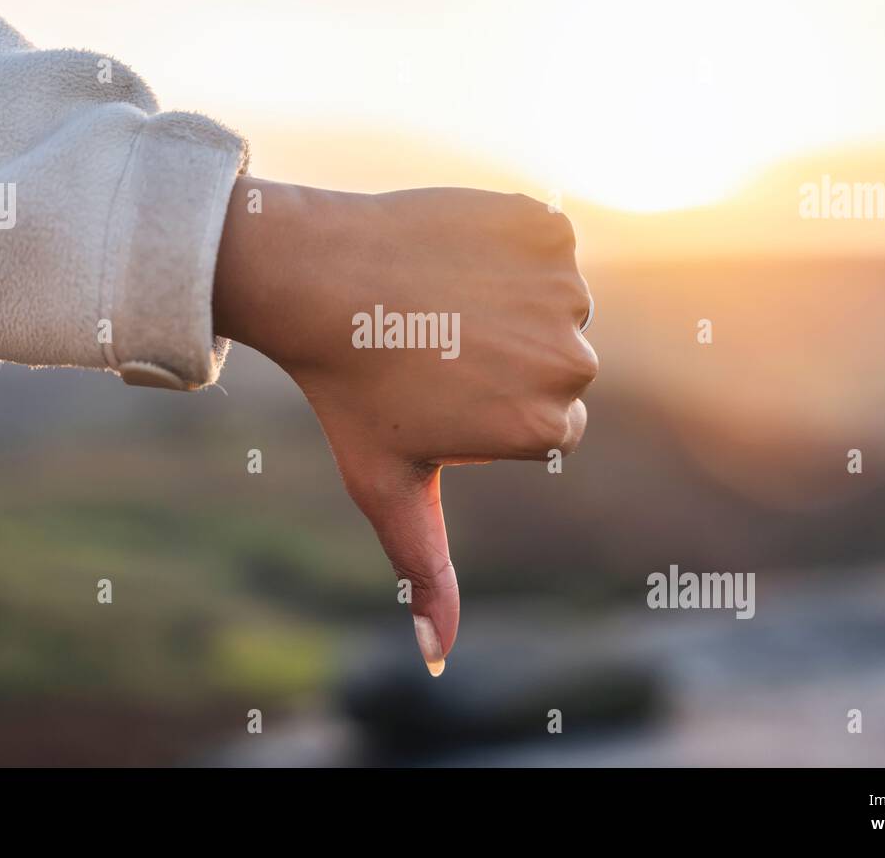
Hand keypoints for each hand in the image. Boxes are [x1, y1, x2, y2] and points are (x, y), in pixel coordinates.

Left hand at [214, 179, 596, 674]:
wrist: (312, 279)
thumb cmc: (349, 391)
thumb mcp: (388, 487)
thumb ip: (425, 569)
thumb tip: (436, 659)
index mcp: (549, 428)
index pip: (550, 424)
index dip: (491, 409)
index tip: (438, 389)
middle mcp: (572, 360)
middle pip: (559, 366)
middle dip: (507, 359)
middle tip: (436, 345)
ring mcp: (563, 288)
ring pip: (554, 305)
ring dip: (510, 301)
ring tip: (443, 301)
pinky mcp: (548, 226)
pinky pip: (548, 242)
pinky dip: (511, 244)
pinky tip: (456, 256)